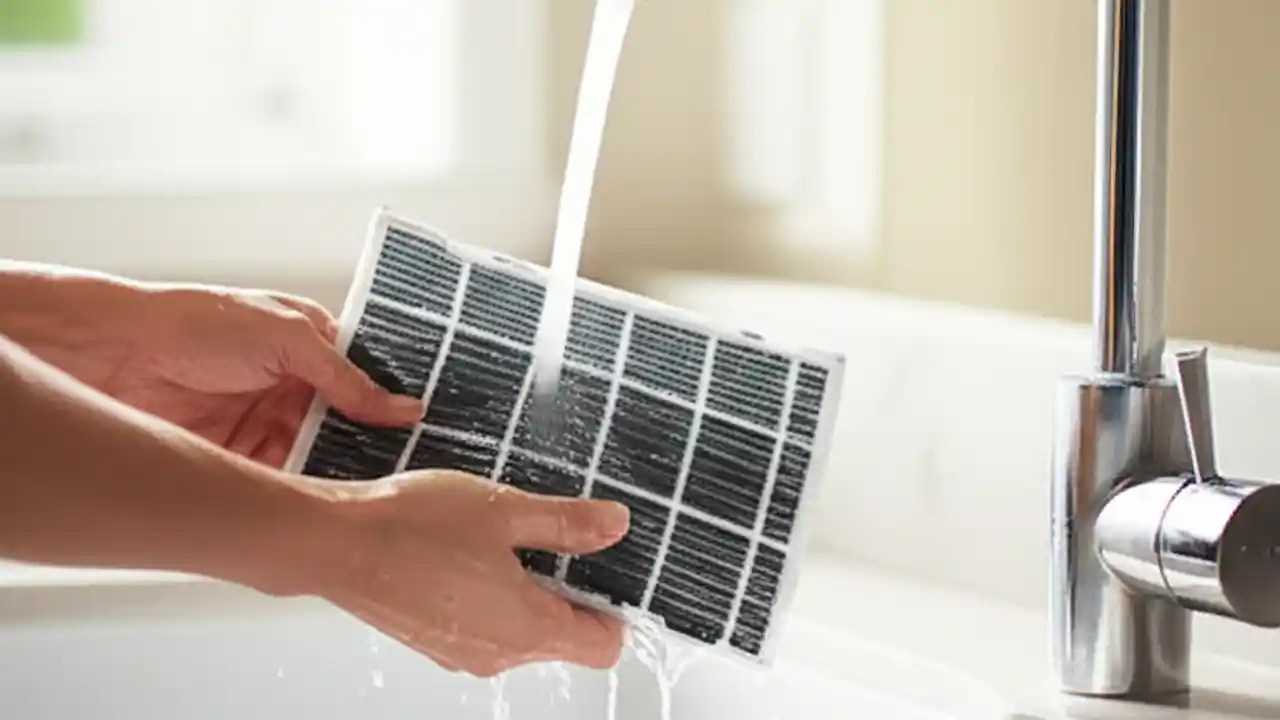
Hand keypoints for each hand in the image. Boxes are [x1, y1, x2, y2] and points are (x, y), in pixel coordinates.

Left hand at [23, 279, 422, 466]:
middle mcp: (291, 385)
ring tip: (376, 490)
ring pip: (319, 455)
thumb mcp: (288, 338)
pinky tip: (327, 503)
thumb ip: (348, 378)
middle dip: (375, 444)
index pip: (367, 377)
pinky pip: (283, 481)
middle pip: (348, 423)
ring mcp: (265, 422)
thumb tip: (402, 406)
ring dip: (341, 471)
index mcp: (309, 344)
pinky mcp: (239, 456)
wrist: (112, 354)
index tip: (428, 427)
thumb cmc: (193, 323)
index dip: (396, 401)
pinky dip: (303, 492)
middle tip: (411, 468)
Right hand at [313, 470, 629, 675]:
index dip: (614, 607)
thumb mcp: (505, 510)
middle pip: (563, 638)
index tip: (608, 566)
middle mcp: (498, 654)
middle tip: (555, 536)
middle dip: (569, 591)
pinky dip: (489, 595)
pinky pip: (483, 626)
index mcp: (528, 628)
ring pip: (521, 631)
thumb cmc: (413, 527)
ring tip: (505, 536)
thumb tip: (613, 525)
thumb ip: (567, 523)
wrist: (335, 543)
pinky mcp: (434, 641)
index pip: (603, 646)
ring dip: (526, 589)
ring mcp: (462, 653)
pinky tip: (469, 550)